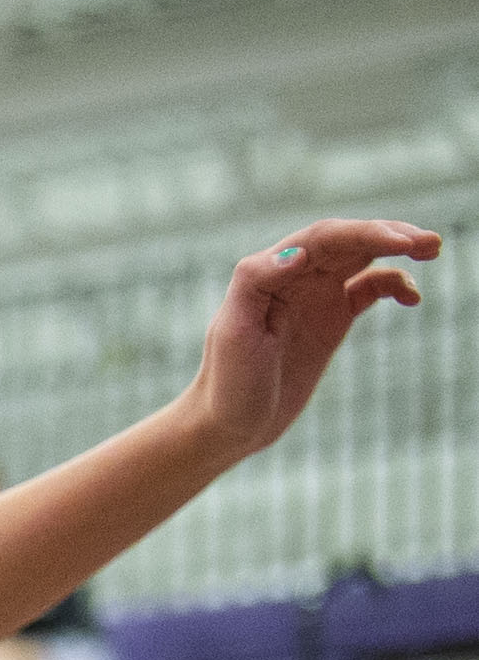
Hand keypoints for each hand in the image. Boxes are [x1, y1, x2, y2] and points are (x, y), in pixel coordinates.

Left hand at [185, 220, 436, 458]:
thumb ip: (256, 284)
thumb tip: (296, 253)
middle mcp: (292, 278)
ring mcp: (314, 297)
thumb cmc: (227, 382)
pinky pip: (370, 289)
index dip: (363, 233)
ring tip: (432, 250)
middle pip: (347, 240)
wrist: (231, 426)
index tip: (399, 242)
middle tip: (429, 244)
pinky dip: (393, 285)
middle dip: (388, 234)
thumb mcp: (234, 333)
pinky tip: (412, 297)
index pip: (322, 238)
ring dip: (397, 248)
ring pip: (362, 257)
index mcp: (268, 273)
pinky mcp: (331, 320)